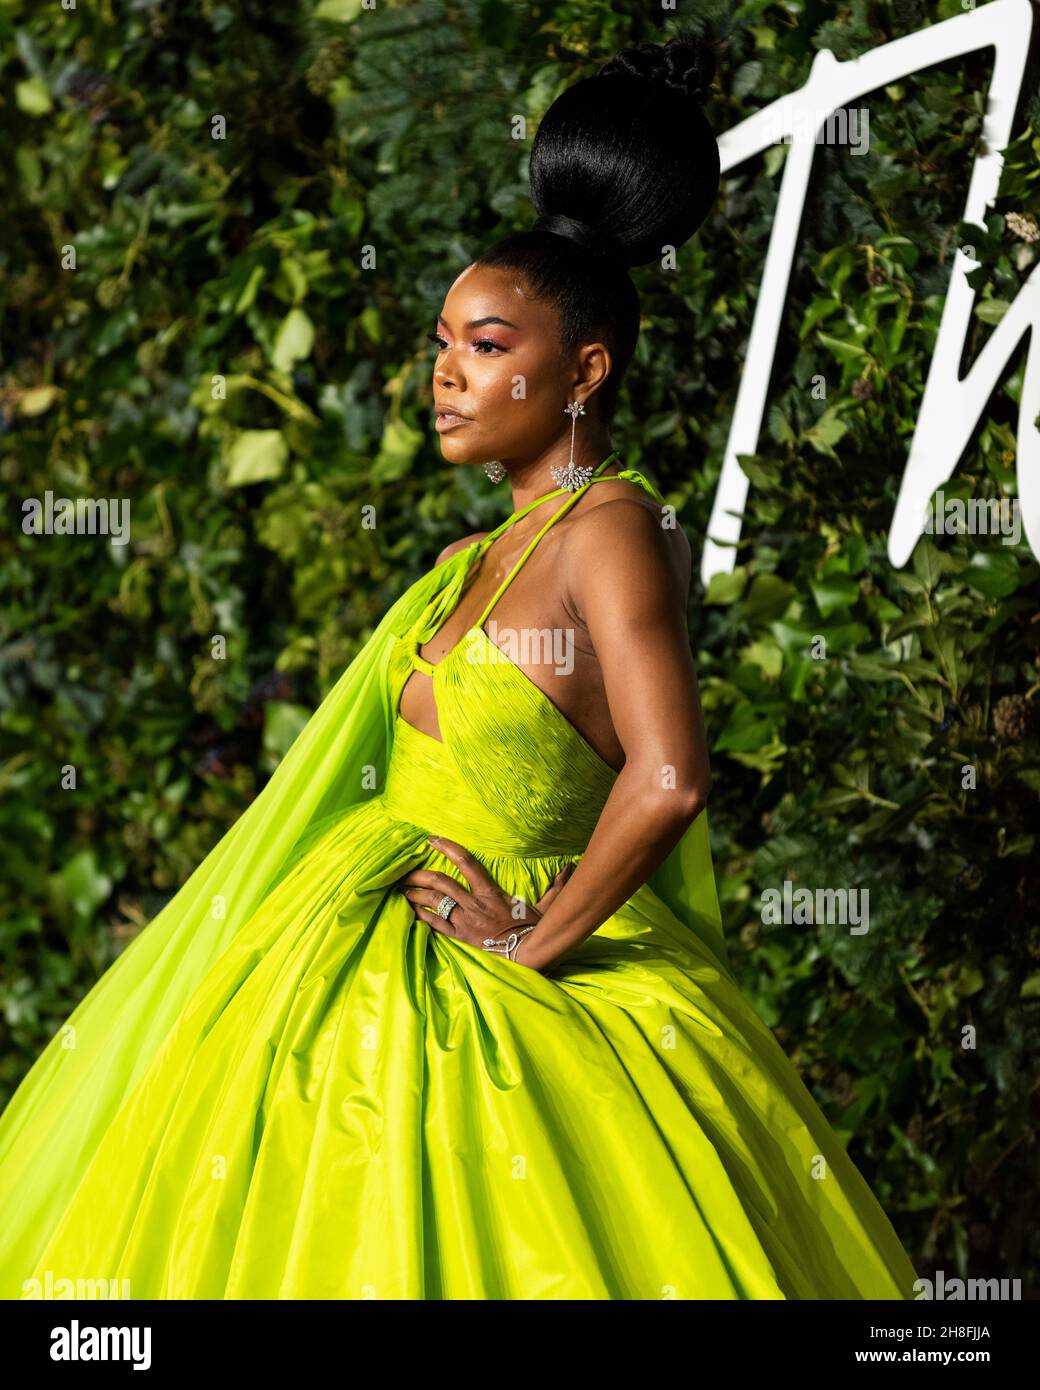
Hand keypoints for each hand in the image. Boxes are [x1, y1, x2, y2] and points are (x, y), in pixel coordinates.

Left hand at [395, 835, 574, 968]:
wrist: (526, 959)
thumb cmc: (534, 932)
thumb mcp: (545, 906)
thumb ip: (555, 886)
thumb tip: (570, 868)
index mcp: (490, 892)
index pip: (466, 862)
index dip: (447, 848)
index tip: (431, 839)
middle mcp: (474, 904)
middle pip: (440, 882)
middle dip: (419, 875)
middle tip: (405, 871)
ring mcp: (464, 922)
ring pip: (434, 902)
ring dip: (415, 895)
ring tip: (403, 890)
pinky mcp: (459, 939)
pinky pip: (434, 926)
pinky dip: (421, 917)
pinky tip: (411, 912)